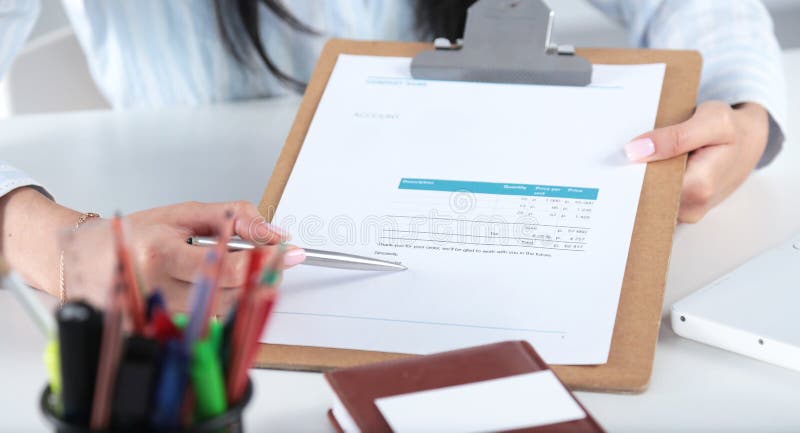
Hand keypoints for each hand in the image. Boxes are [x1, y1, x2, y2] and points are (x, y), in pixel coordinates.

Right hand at [63, 201, 303, 309]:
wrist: (89, 257)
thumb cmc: (137, 233)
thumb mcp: (186, 213)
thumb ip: (236, 218)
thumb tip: (276, 233)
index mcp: (159, 254)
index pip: (224, 266)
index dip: (263, 261)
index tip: (291, 253)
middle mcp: (154, 289)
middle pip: (227, 294)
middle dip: (255, 278)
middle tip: (269, 262)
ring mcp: (151, 317)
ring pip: (218, 313)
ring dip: (237, 294)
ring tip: (230, 273)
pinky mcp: (152, 334)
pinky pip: (201, 326)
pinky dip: (216, 309)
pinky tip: (211, 293)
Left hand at [624, 101, 769, 222]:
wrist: (750, 142)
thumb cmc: (733, 130)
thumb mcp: (711, 121)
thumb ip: (676, 137)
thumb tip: (636, 151)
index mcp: (698, 189)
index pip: (647, 190)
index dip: (631, 174)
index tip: (619, 160)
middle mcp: (692, 208)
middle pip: (646, 197)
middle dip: (633, 178)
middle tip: (625, 155)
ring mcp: (687, 212)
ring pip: (649, 200)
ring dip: (640, 181)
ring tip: (639, 158)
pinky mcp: (683, 210)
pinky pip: (656, 200)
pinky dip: (649, 183)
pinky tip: (649, 166)